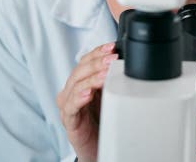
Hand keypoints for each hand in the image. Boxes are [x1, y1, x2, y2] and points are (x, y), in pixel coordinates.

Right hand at [57, 42, 117, 161]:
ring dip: (91, 78)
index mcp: (80, 82)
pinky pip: (71, 107)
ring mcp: (68, 106)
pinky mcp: (69, 121)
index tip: (112, 47)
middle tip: (112, 59)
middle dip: (97, 63)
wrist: (99, 149)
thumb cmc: (102, 122)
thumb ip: (113, 80)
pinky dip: (79, 98)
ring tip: (105, 74)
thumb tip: (127, 63)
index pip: (86, 61)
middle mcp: (71, 91)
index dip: (97, 52)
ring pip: (75, 85)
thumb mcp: (109, 96)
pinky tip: (88, 93)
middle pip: (80, 71)